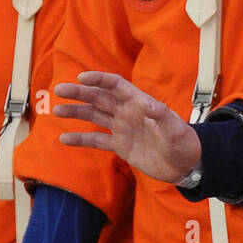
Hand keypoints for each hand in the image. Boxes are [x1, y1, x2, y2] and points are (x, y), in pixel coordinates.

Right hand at [55, 71, 201, 183]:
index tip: (81, 77)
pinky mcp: (121, 146)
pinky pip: (97, 141)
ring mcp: (123, 129)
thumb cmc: (184, 143)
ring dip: (77, 112)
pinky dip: (81, 139)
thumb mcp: (175, 129)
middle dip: (80, 93)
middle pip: (100, 98)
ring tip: (56, 111)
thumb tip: (148, 103)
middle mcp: (128, 113)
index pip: (116, 85)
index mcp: (140, 103)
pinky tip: (64, 138)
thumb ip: (161, 116)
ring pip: (95, 116)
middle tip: (58, 90)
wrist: (186, 165)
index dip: (100, 79)